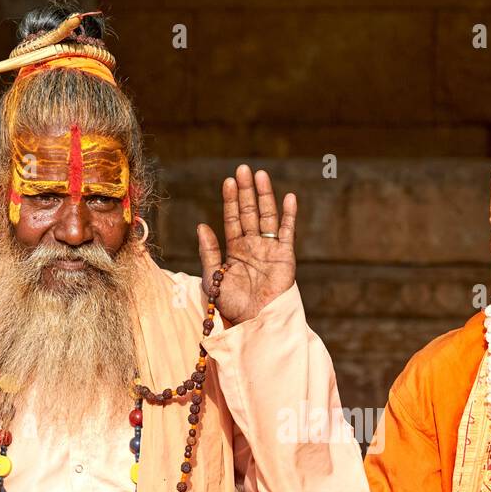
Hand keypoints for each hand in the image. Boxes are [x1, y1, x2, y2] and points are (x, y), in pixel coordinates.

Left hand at [196, 164, 296, 324]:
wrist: (254, 322)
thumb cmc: (232, 305)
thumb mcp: (213, 277)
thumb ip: (208, 251)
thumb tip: (202, 226)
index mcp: (235, 250)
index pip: (233, 219)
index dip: (231, 200)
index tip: (228, 180)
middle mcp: (253, 246)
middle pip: (250, 212)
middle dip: (246, 191)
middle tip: (243, 169)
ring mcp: (269, 250)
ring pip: (267, 217)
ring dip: (264, 196)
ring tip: (260, 175)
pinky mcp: (285, 256)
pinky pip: (287, 232)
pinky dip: (289, 215)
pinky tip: (289, 197)